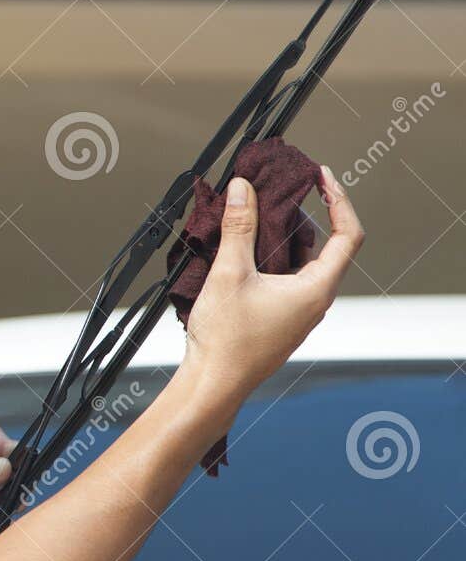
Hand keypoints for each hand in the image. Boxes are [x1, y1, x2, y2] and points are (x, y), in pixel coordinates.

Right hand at [181, 164, 363, 412]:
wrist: (212, 383)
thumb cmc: (226, 339)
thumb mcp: (230, 273)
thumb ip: (239, 226)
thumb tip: (242, 188)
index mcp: (316, 288)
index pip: (348, 234)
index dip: (339, 199)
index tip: (321, 176)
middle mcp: (315, 300)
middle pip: (326, 245)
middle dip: (305, 213)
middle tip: (282, 188)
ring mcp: (299, 311)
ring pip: (304, 262)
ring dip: (285, 235)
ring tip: (257, 213)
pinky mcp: (282, 318)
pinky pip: (288, 278)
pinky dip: (274, 256)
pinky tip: (246, 248)